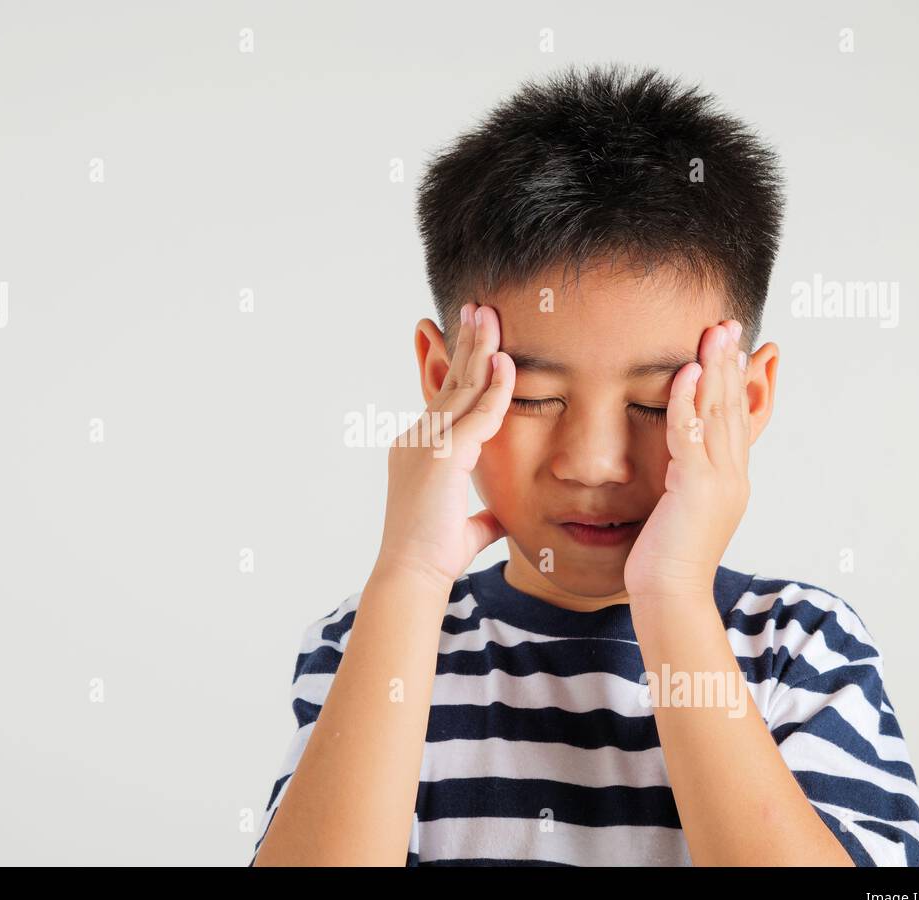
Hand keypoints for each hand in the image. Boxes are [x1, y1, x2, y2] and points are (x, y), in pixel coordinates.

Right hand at [373, 303, 515, 592]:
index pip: (443, 397)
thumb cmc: (432, 556)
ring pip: (460, 385)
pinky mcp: (442, 454)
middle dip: (466, 342)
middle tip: (480, 308)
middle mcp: (416, 438)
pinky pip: (477, 412)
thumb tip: (503, 516)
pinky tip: (507, 362)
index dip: (457, 365)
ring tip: (490, 313)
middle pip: (448, 380)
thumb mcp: (466, 529)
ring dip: (479, 347)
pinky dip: (495, 386)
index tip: (469, 338)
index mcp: (418, 450)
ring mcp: (426, 442)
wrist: (411, 573)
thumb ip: (484, 515)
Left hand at [624, 319, 751, 600]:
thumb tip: (679, 465)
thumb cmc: (665, 560)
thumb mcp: (681, 511)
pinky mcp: (697, 487)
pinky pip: (691, 434)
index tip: (736, 347)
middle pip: (735, 408)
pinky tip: (688, 371)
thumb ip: (684, 481)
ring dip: (716, 369)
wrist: (670, 596)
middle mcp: (733, 476)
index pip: (738, 420)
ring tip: (716, 332)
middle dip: (731, 363)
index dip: (737, 381)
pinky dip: (690, 400)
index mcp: (731, 480)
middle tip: (730, 324)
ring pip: (719, 414)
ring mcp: (719, 481)